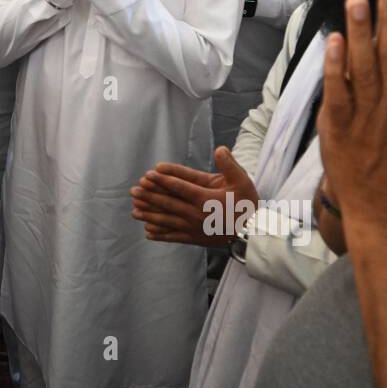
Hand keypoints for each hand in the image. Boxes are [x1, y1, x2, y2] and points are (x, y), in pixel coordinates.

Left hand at [130, 147, 258, 244]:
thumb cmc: (247, 206)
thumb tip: (220, 149)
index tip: (148, 175)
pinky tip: (148, 232)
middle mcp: (195, 213)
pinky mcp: (195, 238)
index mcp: (205, 198)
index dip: (163, 180)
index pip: (179, 187)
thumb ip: (230, 165)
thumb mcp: (243, 182)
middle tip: (133, 191)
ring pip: (167, 221)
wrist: (253, 234)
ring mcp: (194, 228)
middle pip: (168, 203)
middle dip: (149, 196)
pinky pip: (174, 237)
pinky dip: (161, 235)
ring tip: (134, 211)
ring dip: (149, 215)